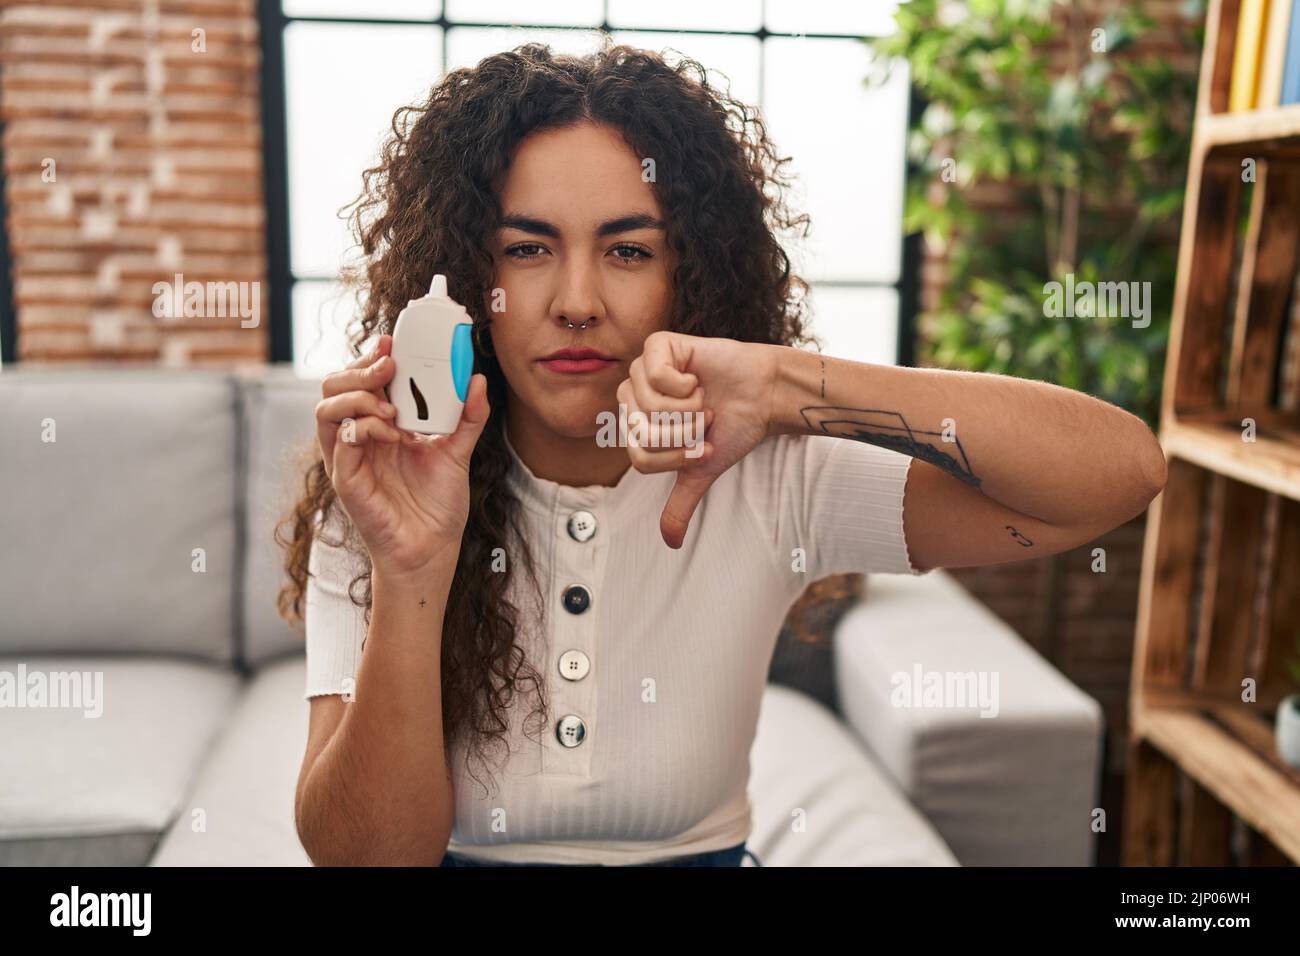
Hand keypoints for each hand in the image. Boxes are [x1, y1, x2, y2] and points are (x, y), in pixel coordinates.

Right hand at [316, 334, 489, 577]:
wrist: (433, 550)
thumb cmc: (437, 505)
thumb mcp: (457, 452)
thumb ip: (468, 417)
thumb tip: (477, 379)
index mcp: (379, 426)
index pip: (359, 380)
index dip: (369, 357)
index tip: (391, 342)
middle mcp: (359, 439)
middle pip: (334, 387)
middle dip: (359, 369)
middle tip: (389, 366)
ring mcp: (349, 459)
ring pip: (326, 410)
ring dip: (357, 397)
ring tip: (390, 408)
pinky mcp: (347, 481)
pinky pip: (340, 442)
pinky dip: (362, 428)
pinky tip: (390, 434)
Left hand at [617, 331, 778, 548]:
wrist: (763, 395)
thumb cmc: (732, 426)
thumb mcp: (702, 470)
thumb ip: (681, 503)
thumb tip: (670, 543)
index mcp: (636, 424)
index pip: (639, 456)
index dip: (676, 457)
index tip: (702, 447)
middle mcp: (633, 395)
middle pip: (641, 434)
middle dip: (683, 436)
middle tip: (704, 423)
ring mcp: (643, 369)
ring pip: (649, 407)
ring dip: (687, 411)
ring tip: (704, 401)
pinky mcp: (659, 346)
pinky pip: (655, 375)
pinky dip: (684, 386)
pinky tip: (697, 379)